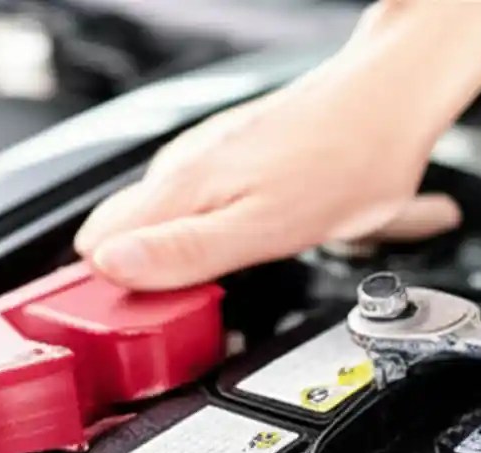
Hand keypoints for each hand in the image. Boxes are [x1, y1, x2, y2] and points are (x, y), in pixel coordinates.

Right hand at [74, 0, 480, 290]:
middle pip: (123, 240)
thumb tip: (113, 268)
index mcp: (177, 187)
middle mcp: (180, 168)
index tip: (162, 318)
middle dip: (153, 280)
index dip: (121, 294)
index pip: (94, 249)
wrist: (387, 106)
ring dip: (192, 259)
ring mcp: (204, 159)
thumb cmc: (341, 165)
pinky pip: (200, 209)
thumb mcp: (265, 230)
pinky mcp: (232, 157)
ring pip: (163, 225)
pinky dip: (224, 233)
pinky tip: (262, 237)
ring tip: (244, 271)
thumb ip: (185, 253)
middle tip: (208, 300)